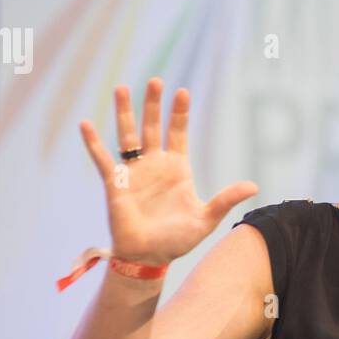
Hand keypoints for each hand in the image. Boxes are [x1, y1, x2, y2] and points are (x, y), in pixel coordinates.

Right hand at [79, 77, 258, 266]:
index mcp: (176, 169)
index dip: (179, 113)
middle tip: (155, 80)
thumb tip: (254, 185)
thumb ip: (226, 199)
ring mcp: (133, 172)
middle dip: (153, 104)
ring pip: (127, 136)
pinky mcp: (115, 184)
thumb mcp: (206, 219)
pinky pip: (102, 159)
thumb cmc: (177, 241)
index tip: (183, 91)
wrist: (149, 258)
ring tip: (121, 88)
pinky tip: (85, 124)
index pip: (178, 133)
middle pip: (152, 127)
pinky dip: (93, 143)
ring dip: (124, 113)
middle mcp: (154, 165)